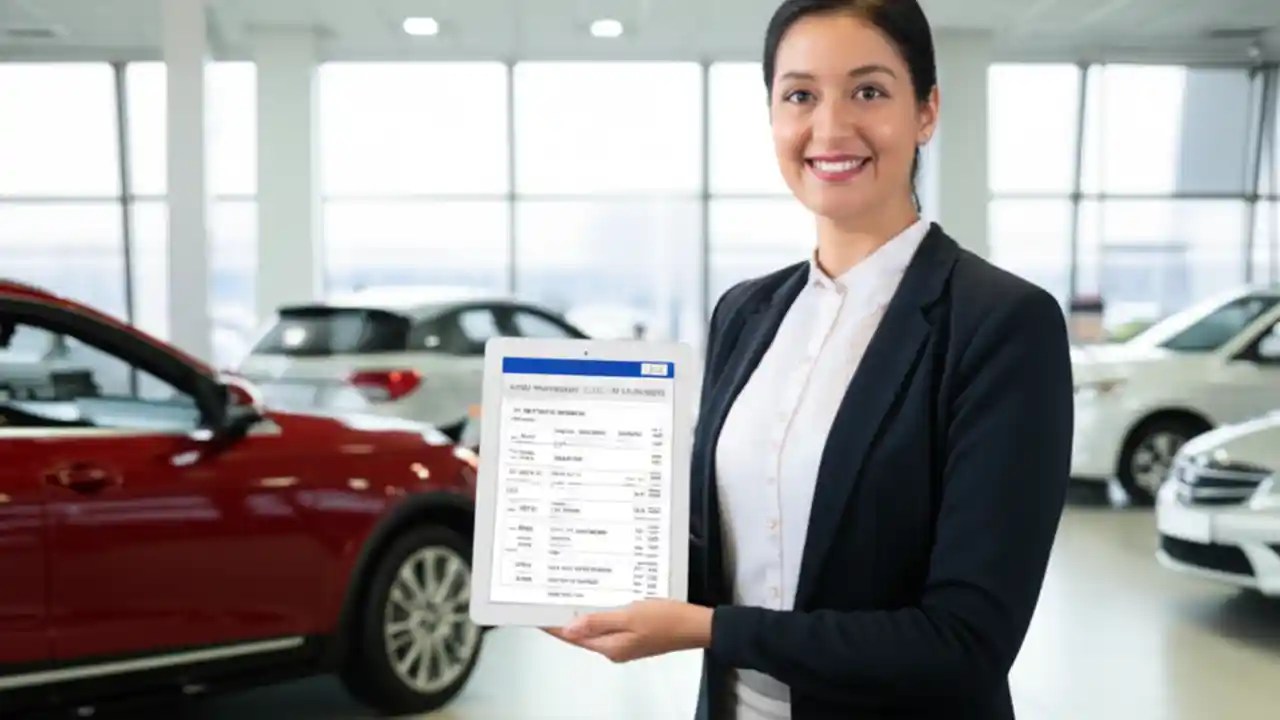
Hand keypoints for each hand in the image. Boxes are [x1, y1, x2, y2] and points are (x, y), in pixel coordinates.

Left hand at [545, 599, 712, 662]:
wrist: (696, 626)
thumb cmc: (668, 620)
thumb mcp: (630, 616)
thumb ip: (598, 621)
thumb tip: (570, 629)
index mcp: (610, 647)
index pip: (572, 637)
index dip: (553, 626)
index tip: (536, 614)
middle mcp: (614, 648)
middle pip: (581, 634)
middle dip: (565, 618)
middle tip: (549, 599)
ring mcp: (624, 643)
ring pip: (595, 628)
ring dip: (582, 614)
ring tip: (567, 597)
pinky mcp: (633, 635)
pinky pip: (609, 624)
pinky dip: (600, 613)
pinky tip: (598, 600)